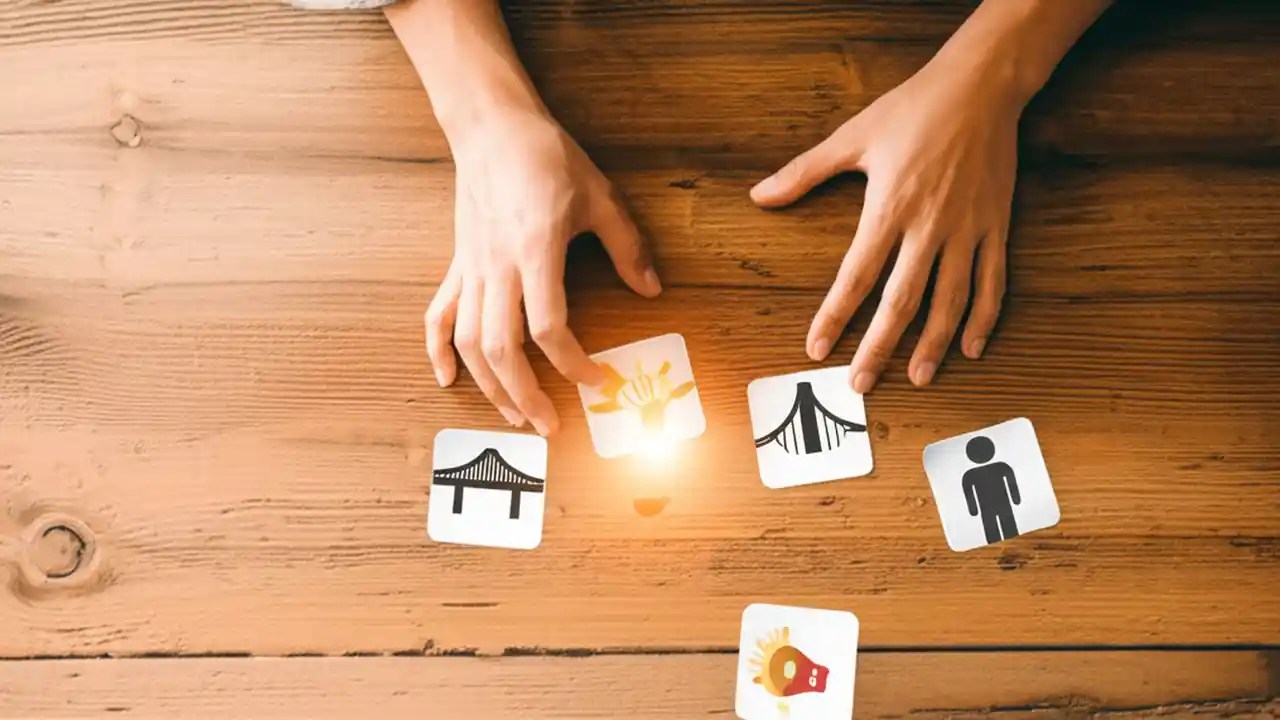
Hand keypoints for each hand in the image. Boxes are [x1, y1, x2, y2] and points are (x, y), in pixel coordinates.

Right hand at [427, 109, 661, 434]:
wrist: (492, 126)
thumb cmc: (546, 156)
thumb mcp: (601, 196)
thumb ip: (627, 247)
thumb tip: (650, 290)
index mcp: (536, 251)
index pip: (548, 327)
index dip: (573, 363)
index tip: (597, 381)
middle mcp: (497, 268)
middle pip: (501, 349)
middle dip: (524, 396)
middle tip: (549, 426)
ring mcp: (472, 268)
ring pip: (469, 342)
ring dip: (488, 386)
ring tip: (513, 415)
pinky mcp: (458, 264)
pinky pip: (438, 315)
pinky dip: (437, 350)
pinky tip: (445, 378)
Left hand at [751, 60, 1019, 391]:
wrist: (981, 87)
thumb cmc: (912, 109)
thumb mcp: (853, 136)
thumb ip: (804, 172)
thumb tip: (759, 195)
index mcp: (888, 207)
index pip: (856, 276)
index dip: (835, 316)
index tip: (818, 349)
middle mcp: (928, 226)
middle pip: (901, 301)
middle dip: (880, 347)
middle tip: (861, 383)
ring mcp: (967, 230)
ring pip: (950, 300)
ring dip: (934, 343)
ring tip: (917, 377)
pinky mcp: (996, 227)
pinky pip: (992, 282)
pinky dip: (984, 318)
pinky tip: (972, 347)